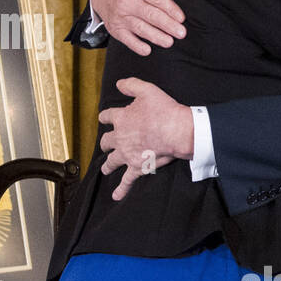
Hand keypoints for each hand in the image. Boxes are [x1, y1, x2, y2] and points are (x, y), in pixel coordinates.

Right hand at [89, 0, 185, 55]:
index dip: (169, 8)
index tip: (181, 17)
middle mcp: (127, 1)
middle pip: (150, 14)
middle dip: (167, 25)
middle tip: (181, 33)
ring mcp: (120, 15)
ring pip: (140, 28)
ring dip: (155, 36)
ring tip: (170, 42)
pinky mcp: (115, 28)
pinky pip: (126, 39)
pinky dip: (136, 45)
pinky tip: (147, 50)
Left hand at [98, 78, 193, 200]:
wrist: (177, 131)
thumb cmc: (164, 110)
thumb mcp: (147, 90)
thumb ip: (131, 85)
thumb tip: (119, 84)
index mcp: (121, 118)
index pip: (108, 116)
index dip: (105, 117)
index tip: (104, 118)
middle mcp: (120, 137)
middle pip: (107, 141)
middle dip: (106, 143)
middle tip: (106, 145)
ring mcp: (127, 154)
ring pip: (112, 161)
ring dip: (108, 165)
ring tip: (105, 168)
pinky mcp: (137, 167)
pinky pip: (127, 181)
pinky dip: (121, 189)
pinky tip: (116, 196)